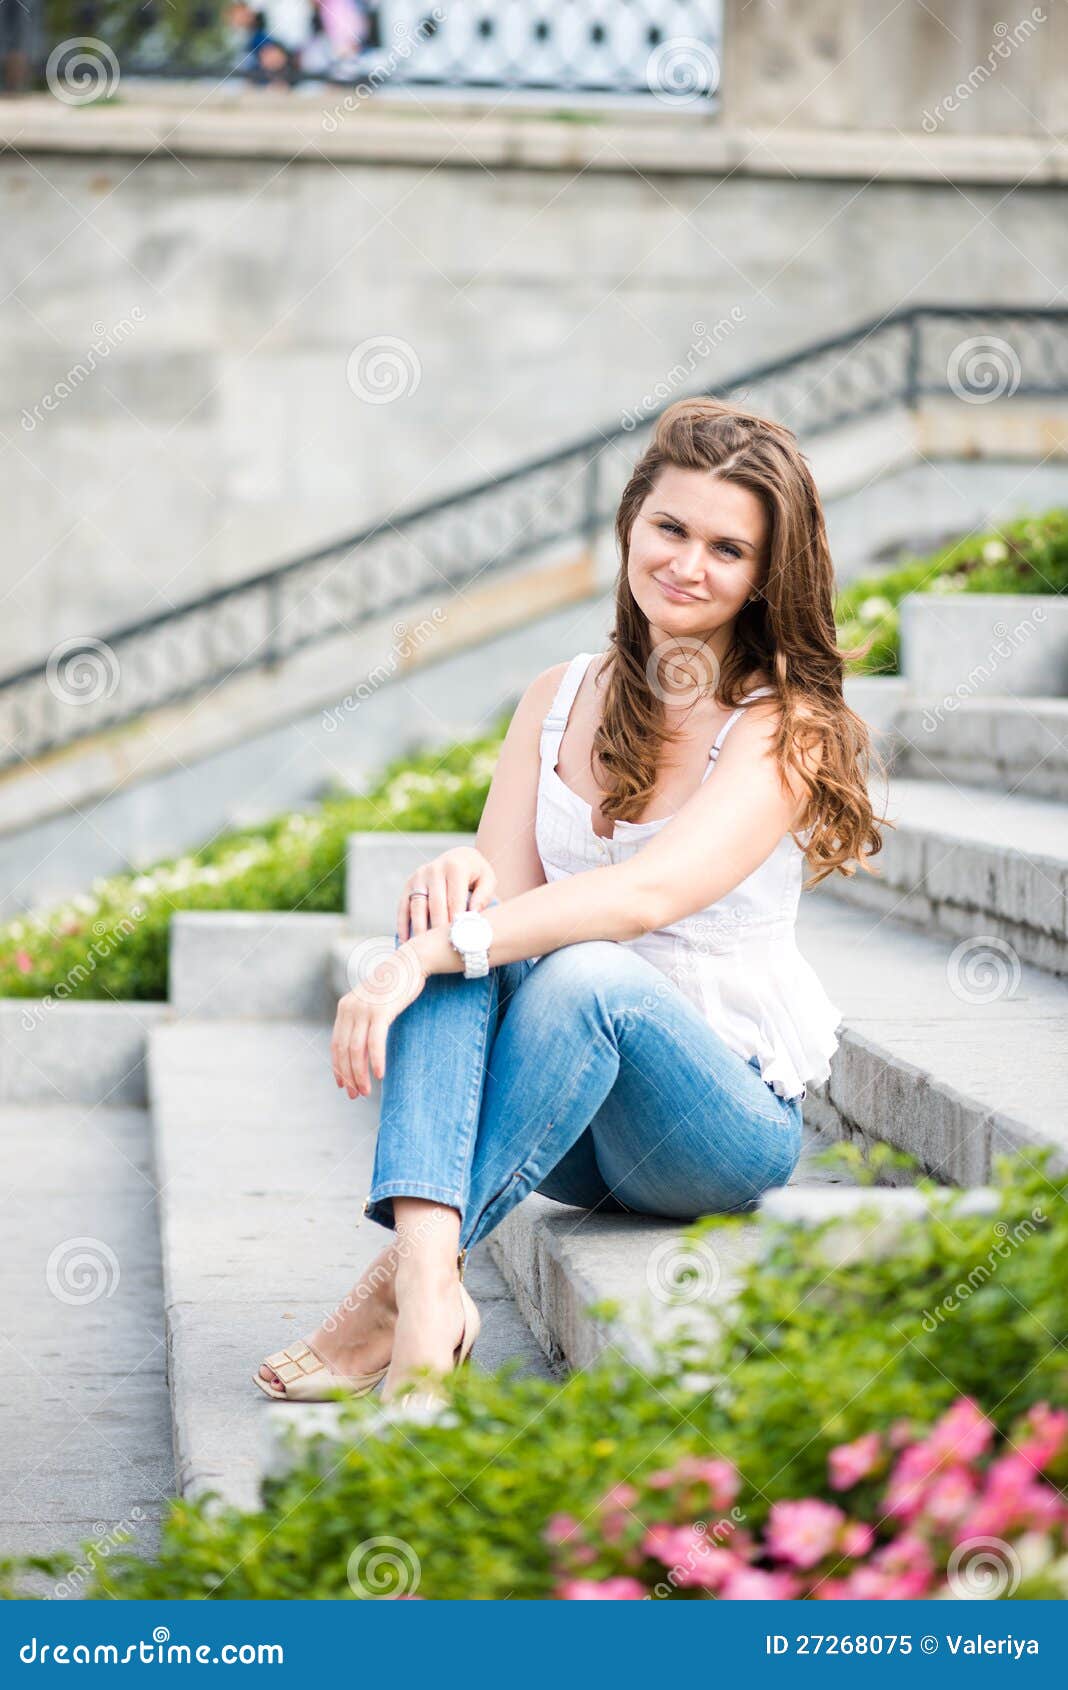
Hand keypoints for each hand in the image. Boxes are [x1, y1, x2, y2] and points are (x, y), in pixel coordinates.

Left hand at [332, 940, 426, 1097]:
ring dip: (360, 1074)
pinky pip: (375, 1042)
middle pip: (344, 1050)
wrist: (410, 962)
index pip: (336, 1045)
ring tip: (365, 1091)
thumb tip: (362, 1049)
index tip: (344, 1085)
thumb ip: (364, 1021)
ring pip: (357, 1050)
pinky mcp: (381, 1011)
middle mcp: (350, 1009)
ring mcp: (364, 1009)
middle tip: (355, 1094)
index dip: (338, 1067)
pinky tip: (379, 1075)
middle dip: (348, 1076)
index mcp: (345, 1008)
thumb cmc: (395, 985)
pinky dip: (376, 1060)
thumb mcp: (374, 1003)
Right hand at [396, 845, 496, 940]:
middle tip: (441, 949)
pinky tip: (406, 940)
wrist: (460, 857)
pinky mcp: (409, 884)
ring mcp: (419, 876)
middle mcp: (434, 869)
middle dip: (438, 928)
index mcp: (455, 867)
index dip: (455, 921)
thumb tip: (473, 914)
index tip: (457, 940)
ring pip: (417, 906)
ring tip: (423, 949)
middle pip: (435, 905)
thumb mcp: (487, 879)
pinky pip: (403, 906)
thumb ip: (483, 896)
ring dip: (419, 929)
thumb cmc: (476, 874)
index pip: (454, 900)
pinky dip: (402, 924)